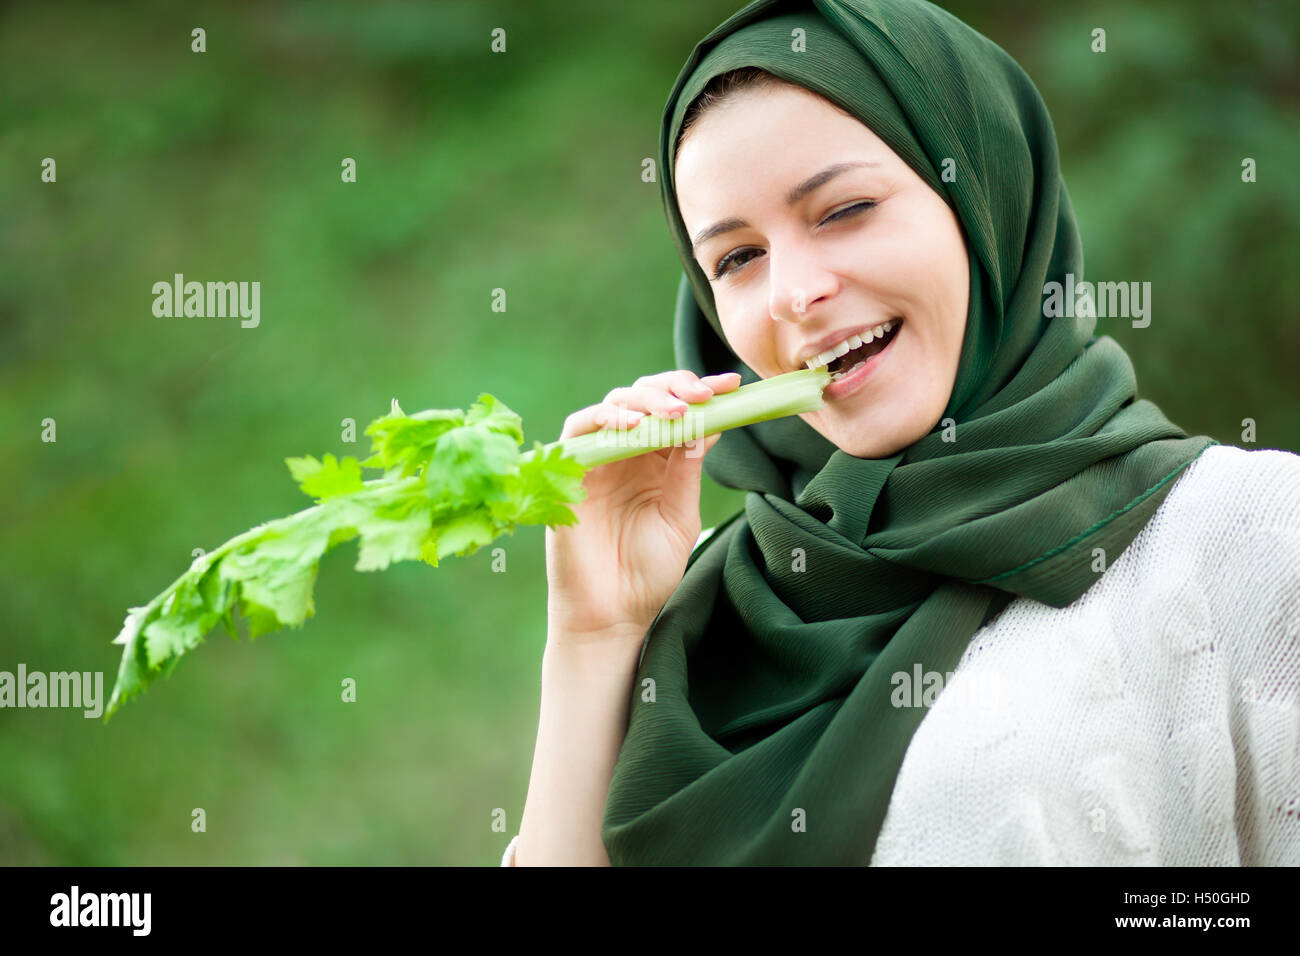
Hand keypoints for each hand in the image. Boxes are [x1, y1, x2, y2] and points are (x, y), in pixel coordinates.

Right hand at [544, 369, 740, 645]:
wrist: (614, 616)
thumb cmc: (648, 573)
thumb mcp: (680, 517)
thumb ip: (687, 471)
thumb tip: (705, 425)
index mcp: (657, 462)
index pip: (678, 413)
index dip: (703, 394)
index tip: (732, 386)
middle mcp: (627, 454)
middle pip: (647, 398)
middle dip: (677, 388)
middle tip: (703, 394)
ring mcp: (598, 460)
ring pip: (616, 405)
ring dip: (647, 401)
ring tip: (675, 411)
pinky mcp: (569, 472)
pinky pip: (581, 429)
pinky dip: (607, 418)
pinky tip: (635, 426)